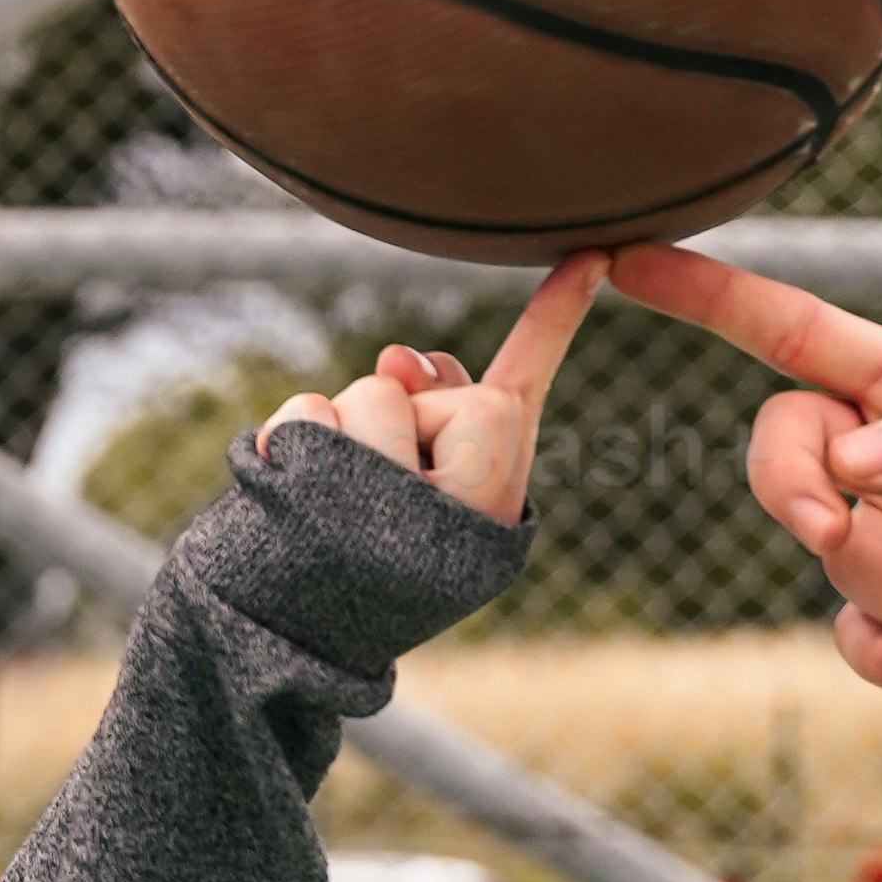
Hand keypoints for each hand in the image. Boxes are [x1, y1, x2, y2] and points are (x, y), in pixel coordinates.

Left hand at [261, 255, 606, 529]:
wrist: (294, 630)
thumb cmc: (363, 544)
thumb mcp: (417, 476)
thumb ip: (432, 402)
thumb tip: (399, 356)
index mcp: (500, 494)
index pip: (529, 383)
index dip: (557, 318)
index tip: (594, 251)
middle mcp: (473, 508)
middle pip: (434, 385)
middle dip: (394, 414)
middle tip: (377, 495)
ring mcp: (405, 511)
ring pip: (369, 394)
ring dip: (336, 431)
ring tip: (330, 501)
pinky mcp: (336, 510)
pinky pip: (309, 413)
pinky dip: (287, 441)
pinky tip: (292, 497)